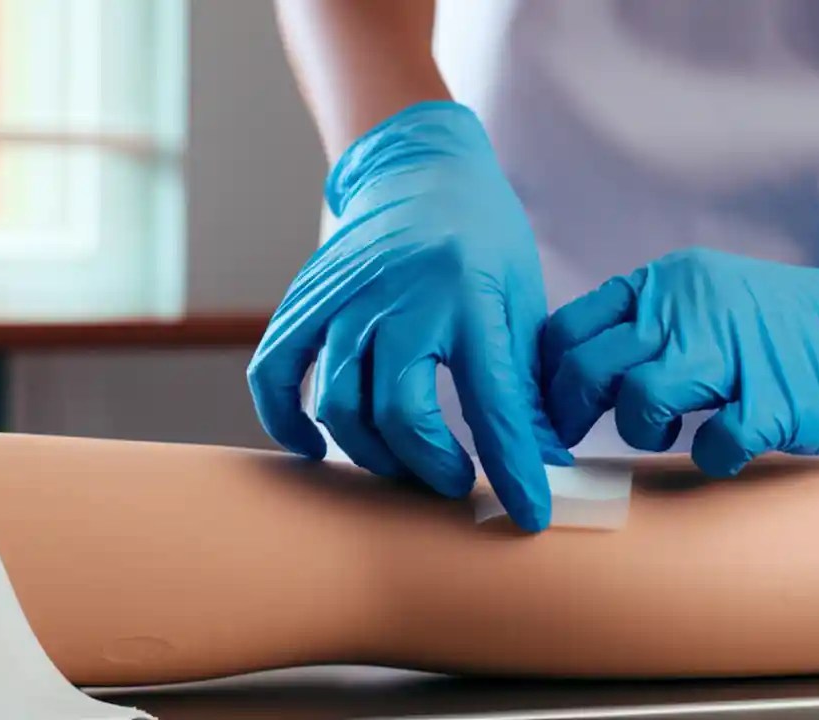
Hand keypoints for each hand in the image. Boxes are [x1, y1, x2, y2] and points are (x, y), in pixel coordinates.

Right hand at [248, 101, 568, 531]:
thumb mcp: (523, 299)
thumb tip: (543, 457)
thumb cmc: (485, 237)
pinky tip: (317, 447)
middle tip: (454, 480)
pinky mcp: (304, 301)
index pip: (493, 405)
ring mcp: (343, 299)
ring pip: (337, 406)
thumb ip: (527, 377)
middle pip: (398, 415)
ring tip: (405, 462)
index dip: (513, 469)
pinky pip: (275, 375)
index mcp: (469, 298)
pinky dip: (287, 421)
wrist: (421, 167)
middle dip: (430, 467)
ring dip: (372, 453)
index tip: (529, 514)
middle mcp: (400, 299)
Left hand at [541, 244, 818, 475]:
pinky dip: (712, 457)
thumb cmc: (792, 328)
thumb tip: (580, 376)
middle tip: (579, 436)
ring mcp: (733, 353)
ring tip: (671, 429)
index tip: (554, 407)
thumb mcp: (712, 298)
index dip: (550, 377)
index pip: (572, 327)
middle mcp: (692, 309)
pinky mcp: (773, 401)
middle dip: (572, 414)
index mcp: (670, 282)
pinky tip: (730, 445)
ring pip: (638, 404)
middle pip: (589, 369)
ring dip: (642, 432)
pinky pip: (709, 447)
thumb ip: (650, 324)